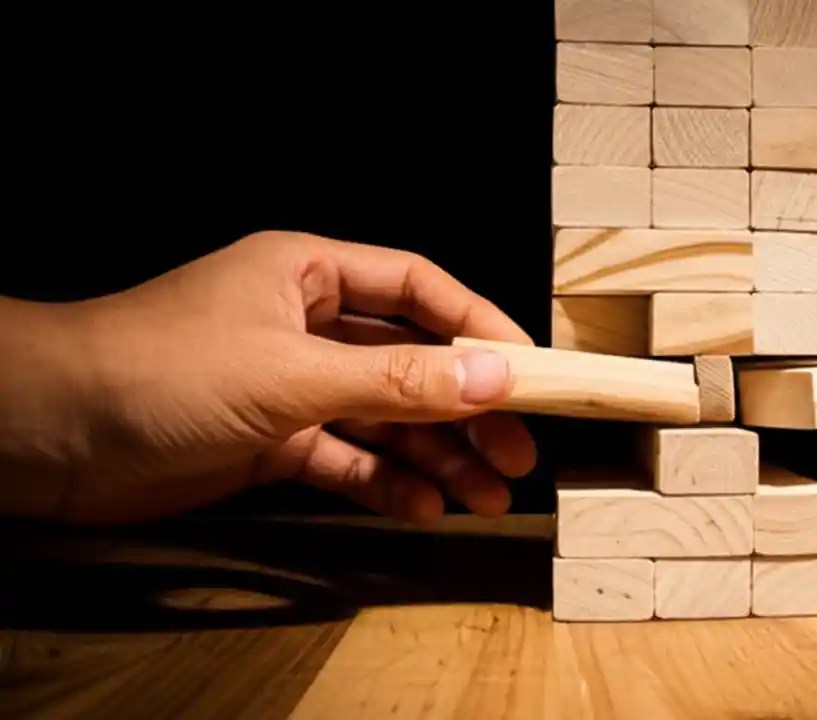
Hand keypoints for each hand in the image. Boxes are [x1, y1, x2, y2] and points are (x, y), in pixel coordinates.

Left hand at [0, 231, 536, 524]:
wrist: (48, 435)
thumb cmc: (159, 370)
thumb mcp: (292, 373)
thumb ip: (396, 380)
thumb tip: (494, 378)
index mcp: (309, 275)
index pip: (419, 290)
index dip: (478, 328)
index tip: (531, 371)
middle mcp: (306, 326)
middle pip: (410, 362)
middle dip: (466, 408)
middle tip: (518, 452)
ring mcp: (289, 387)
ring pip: (384, 418)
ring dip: (436, 455)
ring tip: (486, 495)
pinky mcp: (271, 441)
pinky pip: (346, 459)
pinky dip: (384, 482)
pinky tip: (423, 507)